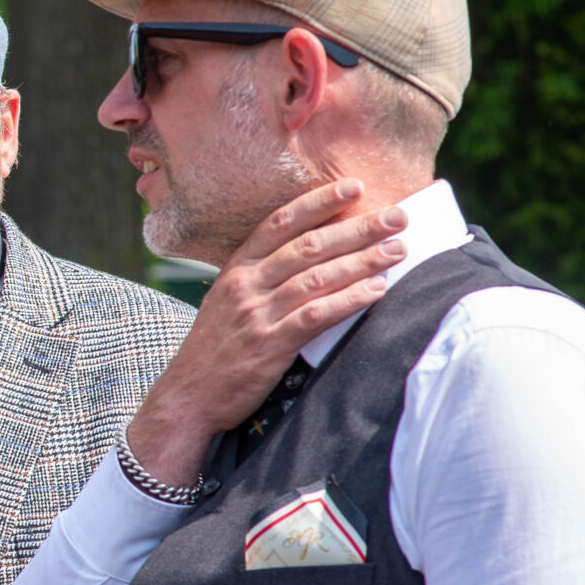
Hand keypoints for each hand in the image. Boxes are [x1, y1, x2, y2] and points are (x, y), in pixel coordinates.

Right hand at [124, 179, 408, 490]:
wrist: (187, 397)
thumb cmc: (214, 350)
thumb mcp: (227, 303)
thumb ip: (261, 279)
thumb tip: (307, 260)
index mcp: (236, 269)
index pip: (280, 223)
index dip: (318, 202)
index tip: (352, 187)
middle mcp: (245, 285)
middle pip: (308, 246)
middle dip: (356, 227)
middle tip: (395, 217)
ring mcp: (256, 314)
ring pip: (317, 277)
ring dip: (362, 261)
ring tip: (396, 250)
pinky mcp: (269, 345)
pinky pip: (315, 315)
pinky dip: (349, 300)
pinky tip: (376, 290)